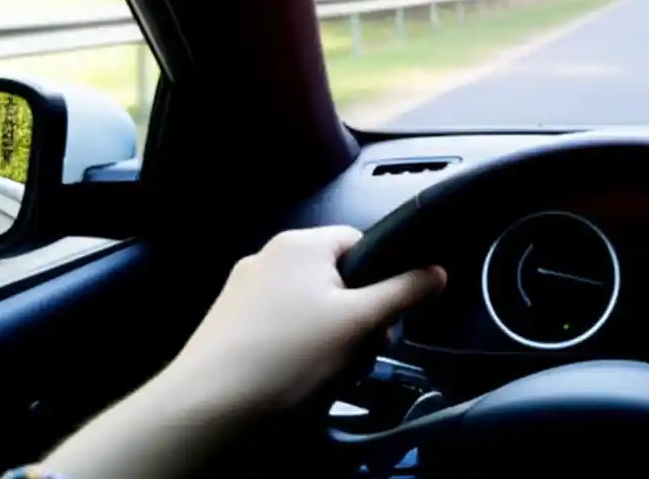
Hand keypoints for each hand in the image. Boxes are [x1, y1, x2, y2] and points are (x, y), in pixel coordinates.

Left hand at [43, 227, 445, 478]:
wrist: (211, 406)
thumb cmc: (288, 355)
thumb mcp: (360, 322)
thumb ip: (404, 292)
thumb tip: (437, 271)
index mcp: (301, 243)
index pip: (362, 244)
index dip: (383, 279)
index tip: (387, 317)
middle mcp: (270, 256)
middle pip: (337, 277)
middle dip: (356, 313)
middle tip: (362, 349)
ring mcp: (245, 288)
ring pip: (310, 304)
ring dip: (330, 333)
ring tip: (328, 368)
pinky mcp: (230, 321)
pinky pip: (282, 324)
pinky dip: (298, 345)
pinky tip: (297, 375)